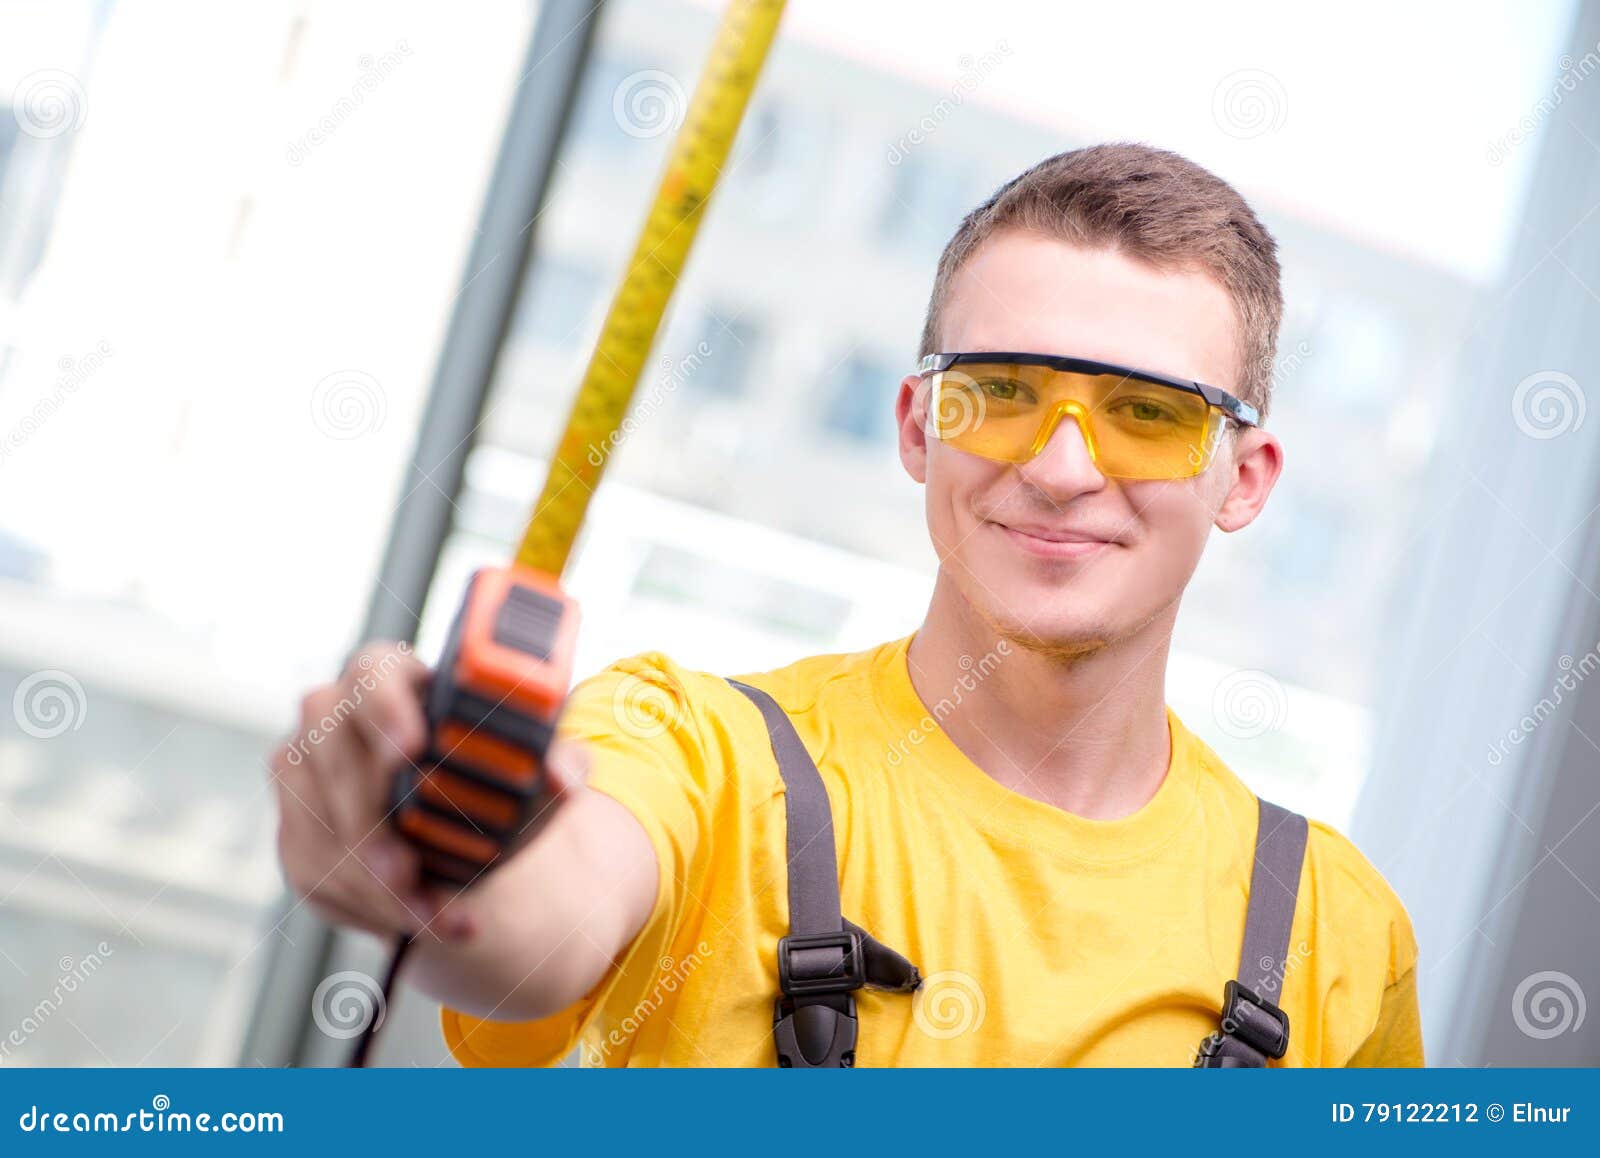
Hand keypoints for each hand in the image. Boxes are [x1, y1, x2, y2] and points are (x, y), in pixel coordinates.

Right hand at [269, 641, 585, 941]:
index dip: (384, 706)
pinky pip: (315, 871)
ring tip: (438, 915)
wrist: (470, 841)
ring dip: (375, 881)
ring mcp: (307, 775)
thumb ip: (557, 762)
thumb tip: (560, 778)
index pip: (373, 670)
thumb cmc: (496, 782)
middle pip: (328, 752)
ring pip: (321, 825)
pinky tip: (418, 920)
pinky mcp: (298, 832)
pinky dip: (369, 906)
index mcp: (398, 679)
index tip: (410, 749)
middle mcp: (338, 718)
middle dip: (368, 821)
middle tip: (407, 870)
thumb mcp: (533, 769)